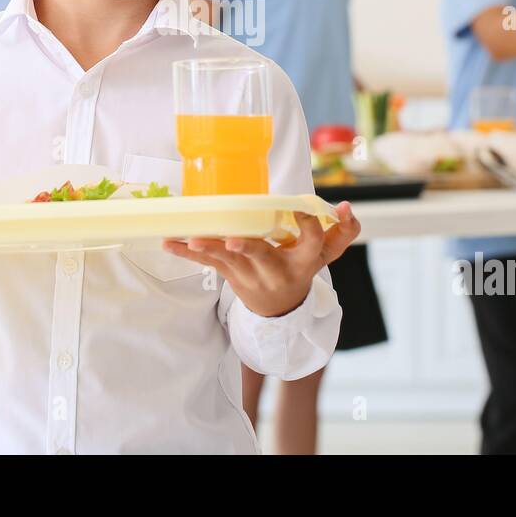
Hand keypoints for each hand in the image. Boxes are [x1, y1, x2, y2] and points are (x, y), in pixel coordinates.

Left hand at [161, 200, 360, 317]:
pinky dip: (187, 254)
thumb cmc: (301, 270)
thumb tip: (346, 206)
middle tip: (234, 241)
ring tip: (192, 240)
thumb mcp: (325, 255)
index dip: (308, 227)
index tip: (300, 208)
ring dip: (209, 250)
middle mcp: (276, 271)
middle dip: (248, 249)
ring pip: (229, 261)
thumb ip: (342, 231)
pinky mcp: (230, 276)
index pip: (311, 244)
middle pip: (263, 257)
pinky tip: (170, 243)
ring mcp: (250, 276)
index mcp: (303, 262)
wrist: (280, 310)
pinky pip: (207, 264)